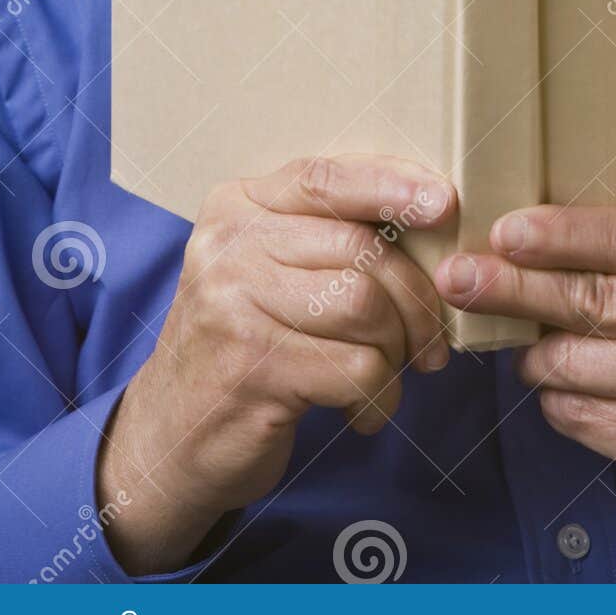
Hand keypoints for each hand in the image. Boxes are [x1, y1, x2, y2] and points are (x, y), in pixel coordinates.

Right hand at [99, 155, 455, 574]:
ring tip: (390, 376)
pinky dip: (378, 396)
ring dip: (398, 349)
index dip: (391, 185)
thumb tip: (433, 212)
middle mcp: (229, 248)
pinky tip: (364, 412)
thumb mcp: (268, 269)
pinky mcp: (251, 371)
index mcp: (237, 208)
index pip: (325, 179)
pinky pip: (355, 370)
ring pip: (364, 307)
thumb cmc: (248, 342)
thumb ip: (325, 234)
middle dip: (416, 298)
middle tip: (432, 343)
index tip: (445, 203)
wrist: (170, 435)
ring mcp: (234, 308)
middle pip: (361, 249)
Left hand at [436, 206, 615, 580]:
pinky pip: (586, 421)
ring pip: (573, 367)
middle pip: (587, 299)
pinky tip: (563, 395)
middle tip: (457, 278)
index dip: (559, 232)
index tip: (506, 229)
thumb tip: (573, 247)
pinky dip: (562, 405)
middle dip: (509, 287)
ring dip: (535, 357)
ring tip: (524, 348)